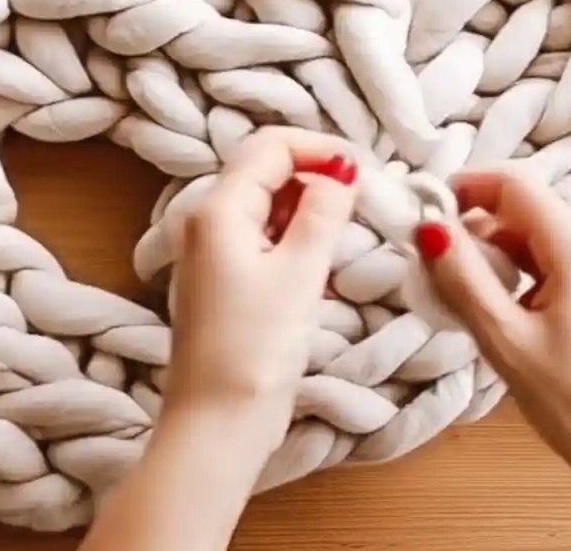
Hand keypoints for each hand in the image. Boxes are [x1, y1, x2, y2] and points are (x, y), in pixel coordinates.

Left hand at [81, 129, 359, 550]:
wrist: (216, 424)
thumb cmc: (256, 350)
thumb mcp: (300, 272)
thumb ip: (323, 212)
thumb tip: (342, 172)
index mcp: (217, 209)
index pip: (271, 146)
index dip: (322, 148)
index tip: (366, 168)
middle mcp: (204, 222)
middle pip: (265, 169)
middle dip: (316, 173)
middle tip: (365, 196)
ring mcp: (210, 253)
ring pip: (265, 203)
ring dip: (308, 205)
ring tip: (350, 227)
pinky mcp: (222, 282)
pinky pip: (260, 236)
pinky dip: (293, 234)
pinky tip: (322, 260)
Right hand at [414, 168, 570, 549]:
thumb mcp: (507, 343)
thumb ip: (464, 279)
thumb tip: (429, 227)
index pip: (516, 183)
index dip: (467, 187)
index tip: (430, 212)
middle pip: (536, 209)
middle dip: (485, 226)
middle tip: (447, 268)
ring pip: (557, 236)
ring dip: (512, 252)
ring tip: (482, 300)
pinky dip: (542, 271)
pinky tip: (525, 316)